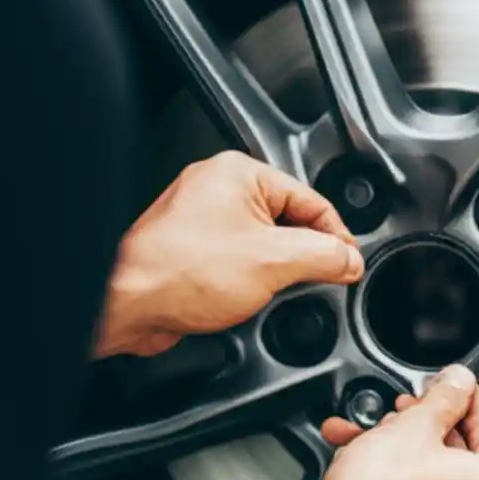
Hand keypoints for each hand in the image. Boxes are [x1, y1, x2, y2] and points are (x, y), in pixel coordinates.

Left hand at [96, 151, 363, 356]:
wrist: (127, 306)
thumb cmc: (180, 272)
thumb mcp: (274, 262)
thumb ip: (325, 257)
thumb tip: (350, 260)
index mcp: (239, 173)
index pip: (312, 200)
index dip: (337, 236)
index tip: (348, 264)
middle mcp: (219, 189)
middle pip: (291, 221)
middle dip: (305, 255)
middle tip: (316, 281)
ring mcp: (205, 220)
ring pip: (267, 244)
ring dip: (278, 270)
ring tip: (272, 290)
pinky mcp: (196, 250)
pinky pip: (242, 259)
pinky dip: (254, 279)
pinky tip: (249, 297)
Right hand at [310, 365, 478, 479]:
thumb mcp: (412, 427)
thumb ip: (445, 398)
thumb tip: (460, 383)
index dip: (471, 401)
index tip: (457, 388)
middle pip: (463, 461)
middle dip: (429, 429)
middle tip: (408, 410)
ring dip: (406, 457)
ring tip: (372, 438)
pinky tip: (367, 472)